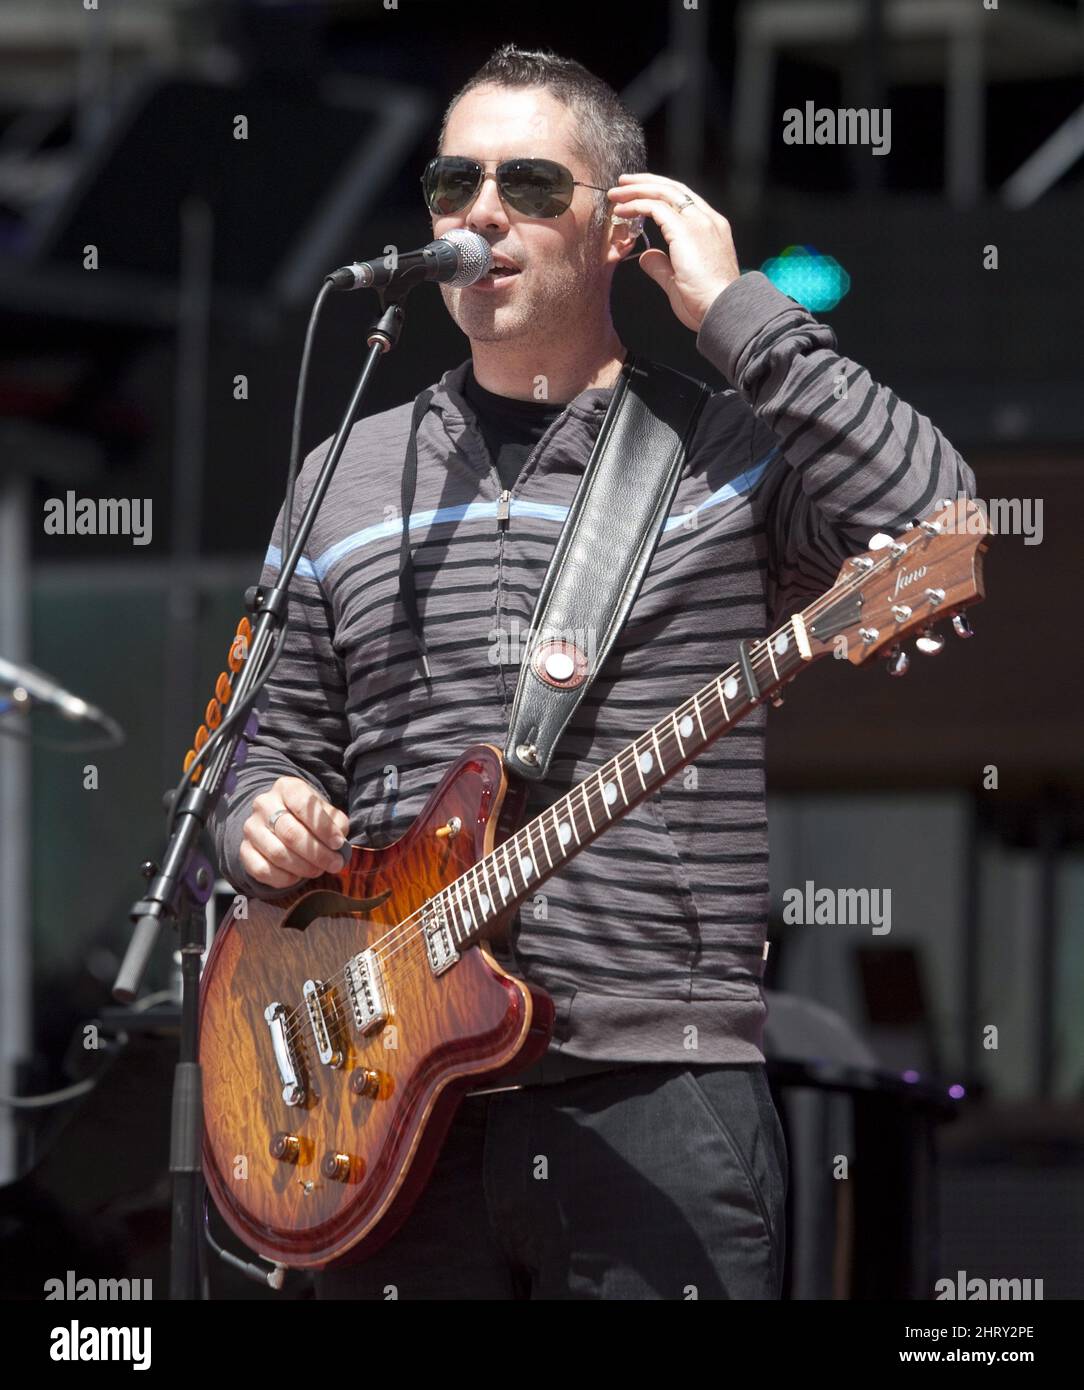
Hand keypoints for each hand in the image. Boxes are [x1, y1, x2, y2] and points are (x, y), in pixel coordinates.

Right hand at [240, 776, 350, 889]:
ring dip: (303, 867)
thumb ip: (336, 823)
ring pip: (277, 854)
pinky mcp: (244, 850)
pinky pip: (263, 870)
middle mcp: (264, 804)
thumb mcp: (325, 812)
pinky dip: (284, 878)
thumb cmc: (308, 817)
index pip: (303, 806)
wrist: (278, 820)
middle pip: (290, 833)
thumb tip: (339, 844)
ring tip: (318, 870)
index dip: (323, 828)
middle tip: (334, 864)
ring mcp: (251, 827)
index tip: (338, 844)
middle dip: (317, 853)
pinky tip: (297, 877)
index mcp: (287, 788)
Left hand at [607, 173, 740, 332]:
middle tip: (623, 184)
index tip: (639, 195)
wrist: (724, 310)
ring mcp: (699, 222)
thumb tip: (647, 256)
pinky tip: (623, 210)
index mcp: (711, 229)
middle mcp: (707, 220)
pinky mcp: (686, 230)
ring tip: (616, 194)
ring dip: (637, 190)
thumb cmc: (707, 303)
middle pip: (673, 189)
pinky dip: (637, 205)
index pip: (683, 200)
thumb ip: (662, 265)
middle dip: (645, 183)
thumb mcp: (679, 280)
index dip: (659, 193)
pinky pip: (656, 207)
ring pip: (664, 192)